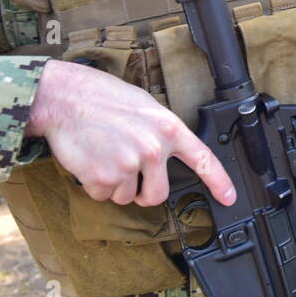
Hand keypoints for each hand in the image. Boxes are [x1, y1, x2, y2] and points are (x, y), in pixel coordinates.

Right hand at [27, 59, 235, 207]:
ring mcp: (129, 165)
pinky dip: (94, 184)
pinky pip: (103, 195)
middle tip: (128, 174)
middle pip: (157, 195)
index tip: (229, 197)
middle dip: (143, 192)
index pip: (203, 159)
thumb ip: (161, 133)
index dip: (219, 181)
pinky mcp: (103, 177)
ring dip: (115, 185)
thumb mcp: (146, 107)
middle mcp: (153, 149)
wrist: (66, 98)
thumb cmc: (103, 99)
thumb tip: (167, 156)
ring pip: (126, 197)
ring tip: (105, 154)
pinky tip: (91, 160)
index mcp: (169, 129)